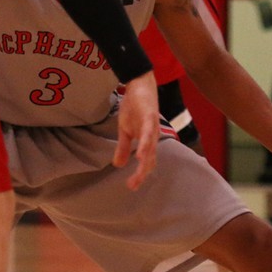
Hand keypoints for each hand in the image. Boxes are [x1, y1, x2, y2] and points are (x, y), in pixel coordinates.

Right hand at [113, 73, 159, 189]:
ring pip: (150, 149)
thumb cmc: (134, 107)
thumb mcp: (125, 130)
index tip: (131, 187)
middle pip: (150, 159)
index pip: (146, 162)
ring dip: (145, 163)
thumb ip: (123, 148)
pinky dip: (145, 145)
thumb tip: (118, 165)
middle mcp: (153, 137)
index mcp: (148, 141)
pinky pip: (148, 134)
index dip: (140, 175)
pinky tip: (141, 155)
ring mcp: (152, 128)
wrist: (139, 85)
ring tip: (139, 176)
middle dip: (141, 174)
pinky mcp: (150, 118)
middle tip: (132, 186)